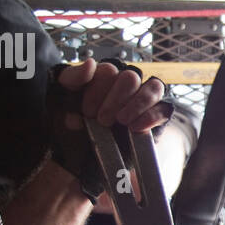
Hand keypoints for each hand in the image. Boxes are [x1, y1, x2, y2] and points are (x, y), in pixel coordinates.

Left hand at [48, 59, 168, 198]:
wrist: (80, 160)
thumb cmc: (71, 128)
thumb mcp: (62, 101)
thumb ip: (72, 78)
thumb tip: (91, 63)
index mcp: (103, 77)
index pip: (108, 71)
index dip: (98, 90)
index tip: (87, 111)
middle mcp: (125, 85)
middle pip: (130, 77)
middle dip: (116, 99)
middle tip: (103, 120)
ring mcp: (143, 101)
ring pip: (152, 87)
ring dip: (137, 104)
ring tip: (122, 122)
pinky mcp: (155, 118)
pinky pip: (162, 110)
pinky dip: (150, 117)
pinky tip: (136, 127)